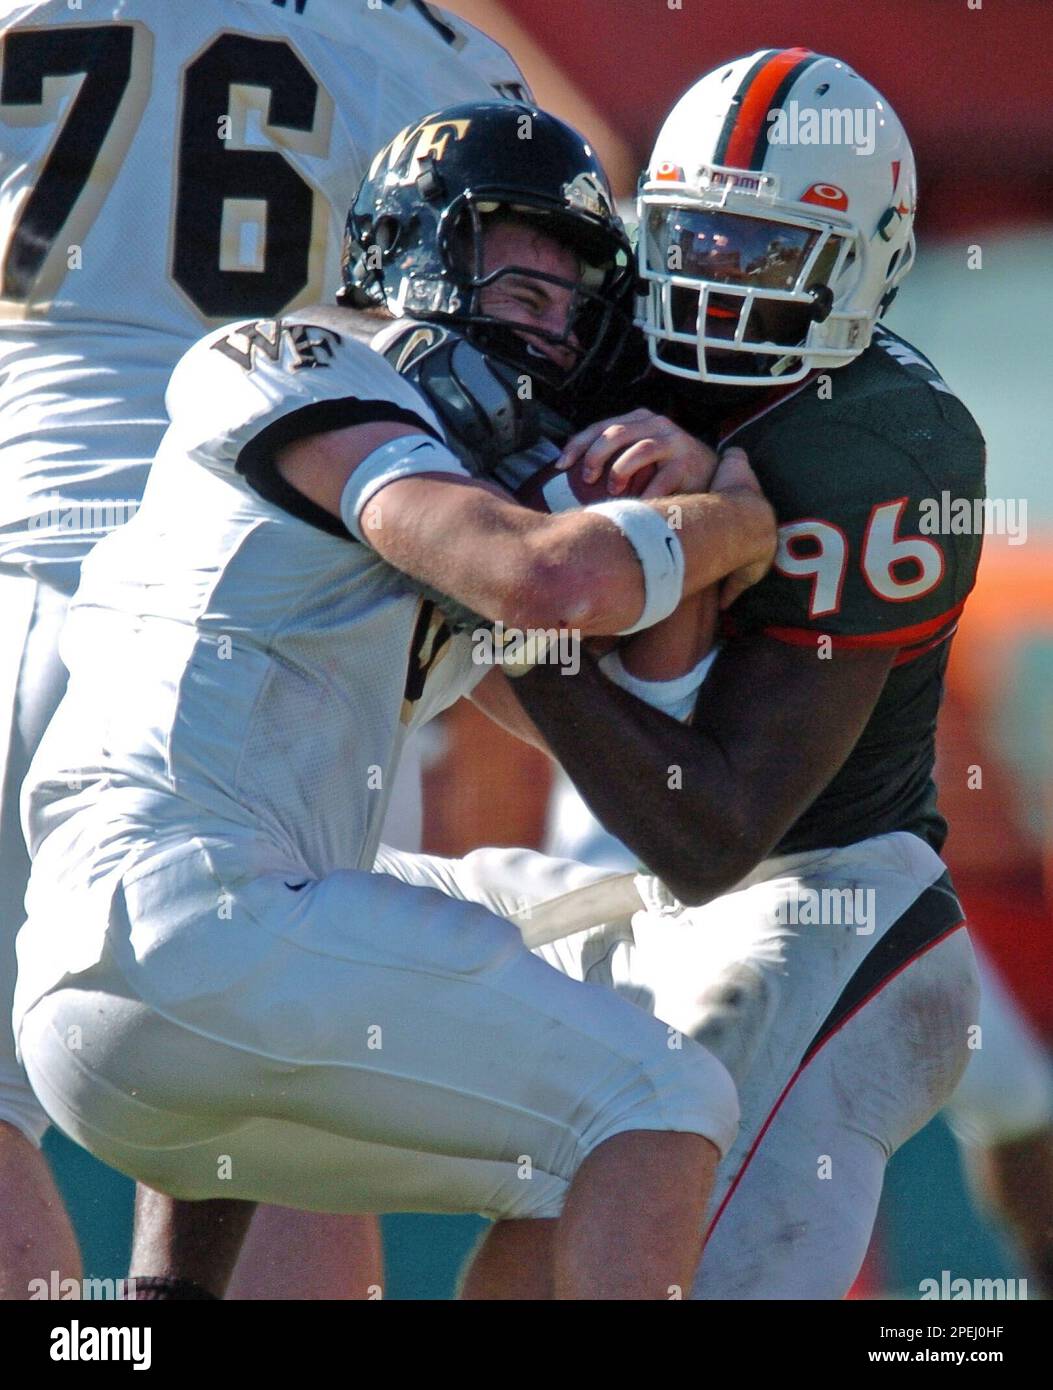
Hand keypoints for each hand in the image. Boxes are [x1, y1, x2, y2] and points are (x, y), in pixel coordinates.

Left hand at [557, 408, 719, 498]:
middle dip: (595, 455)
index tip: (560, 465)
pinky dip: (645, 495)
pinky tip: (636, 507)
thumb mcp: (641, 453)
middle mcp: (657, 425)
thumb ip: (616, 454)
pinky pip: (661, 480)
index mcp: (640, 419)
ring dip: (620, 471)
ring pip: (639, 450)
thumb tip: (573, 472)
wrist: (713, 475)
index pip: (601, 426)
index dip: (578, 444)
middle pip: (616, 433)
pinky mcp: (687, 464)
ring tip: (614, 490)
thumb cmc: (666, 469)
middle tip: (586, 478)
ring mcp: (674, 442)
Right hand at [711, 446, 775, 607]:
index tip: (733, 535)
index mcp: (759, 518)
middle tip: (726, 561)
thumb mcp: (735, 467)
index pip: (753, 525)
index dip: (742, 529)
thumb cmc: (735, 493)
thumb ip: (735, 458)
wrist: (740, 520)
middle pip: (751, 552)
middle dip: (742, 557)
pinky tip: (720, 604)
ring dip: (732, 578)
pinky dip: (728, 595)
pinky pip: (734, 589)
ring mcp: (753, 563)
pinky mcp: (743, 578)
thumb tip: (734, 449)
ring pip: (742, 573)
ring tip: (719, 581)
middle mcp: (761, 543)